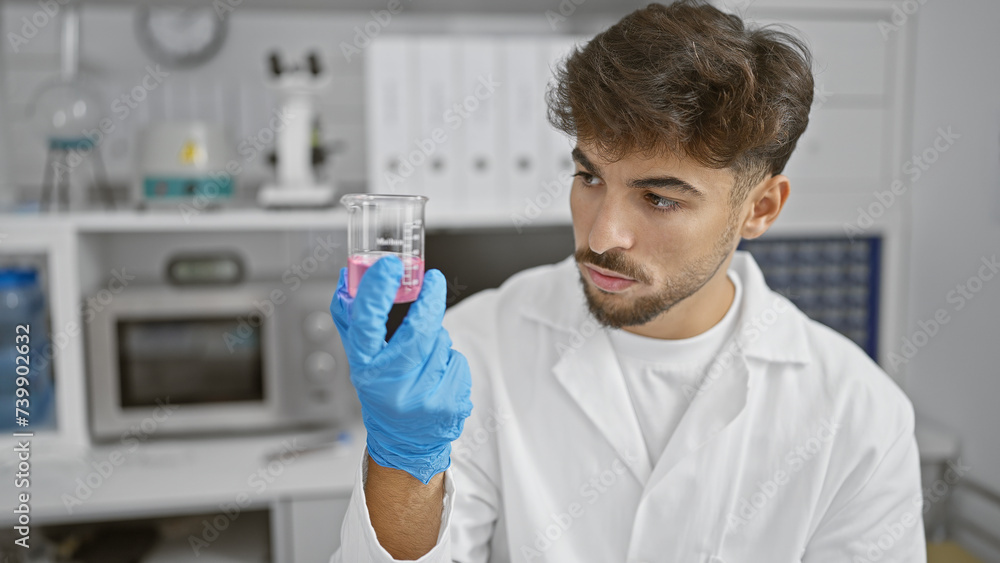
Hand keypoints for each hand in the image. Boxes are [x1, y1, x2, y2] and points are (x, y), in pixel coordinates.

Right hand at [330, 255, 472, 483]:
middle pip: (418, 330)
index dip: (377, 292)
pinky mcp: (448, 404)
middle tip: (433, 281)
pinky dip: (451, 360)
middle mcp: (391, 385)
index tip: (391, 267)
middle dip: (429, 301)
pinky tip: (438, 376)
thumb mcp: (360, 359)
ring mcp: (422, 397)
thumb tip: (348, 279)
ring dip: (437, 338)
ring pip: (441, 342)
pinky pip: (456, 361)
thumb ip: (352, 320)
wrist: (405, 442)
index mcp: (365, 367)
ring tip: (424, 357)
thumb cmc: (381, 392)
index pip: (366, 324)